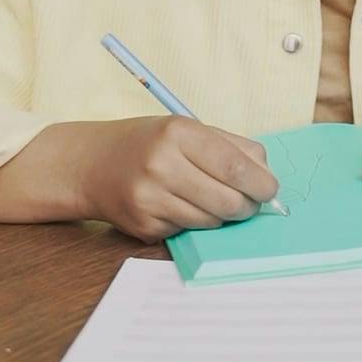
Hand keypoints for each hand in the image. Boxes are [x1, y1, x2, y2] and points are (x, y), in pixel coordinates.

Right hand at [0, 116, 279, 240]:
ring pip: (212, 221)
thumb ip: (230, 146)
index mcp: (178, 133)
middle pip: (229, 200)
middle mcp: (161, 165)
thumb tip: (267, 175)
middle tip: (248, 202)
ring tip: (212, 200)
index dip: (261, 184)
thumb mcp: (185, 129)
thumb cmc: (147, 143)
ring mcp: (150, 199)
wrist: (90, 164)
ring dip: (222, 216)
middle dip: (247, 206)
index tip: (270, 190)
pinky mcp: (143, 227)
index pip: (235, 166)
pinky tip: (179, 206)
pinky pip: (188, 231)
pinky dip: (194, 223)